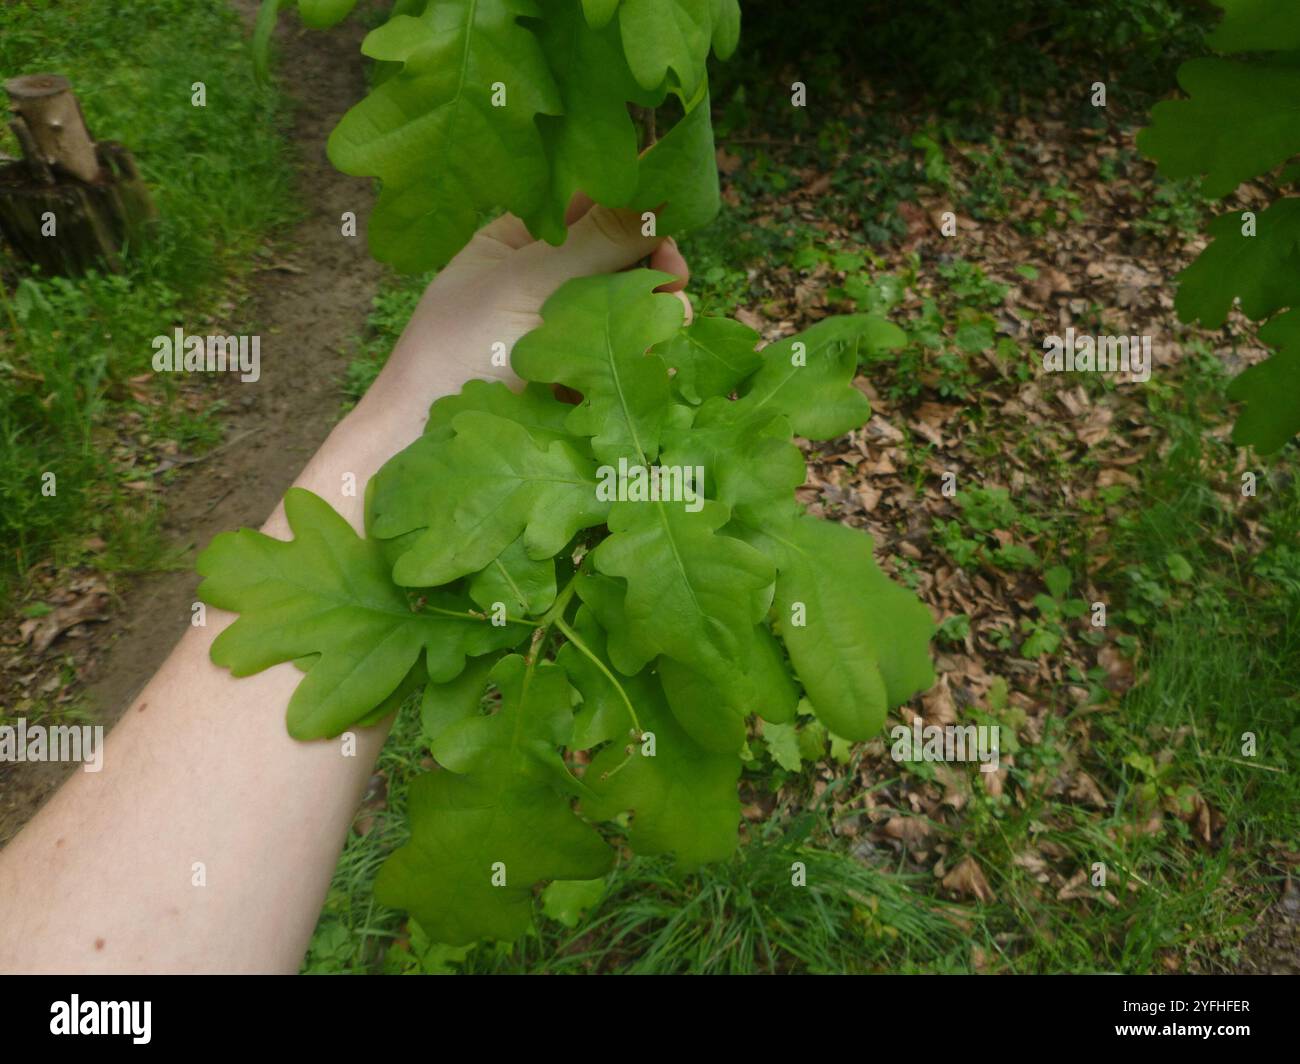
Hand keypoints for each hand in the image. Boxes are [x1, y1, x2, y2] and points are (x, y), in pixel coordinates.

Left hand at [363, 202, 691, 414]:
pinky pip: (623, 364)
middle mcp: (542, 284)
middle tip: (674, 290)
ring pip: (626, 316)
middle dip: (653, 274)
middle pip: (617, 264)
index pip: (589, 209)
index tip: (666, 237)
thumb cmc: (456, 354)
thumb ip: (595, 240)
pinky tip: (661, 370)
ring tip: (669, 336)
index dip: (634, 218)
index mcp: (519, 243)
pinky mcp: (577, 386)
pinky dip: (646, 364)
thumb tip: (660, 198)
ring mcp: (561, 338)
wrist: (422, 448)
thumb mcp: (527, 285)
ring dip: (656, 321)